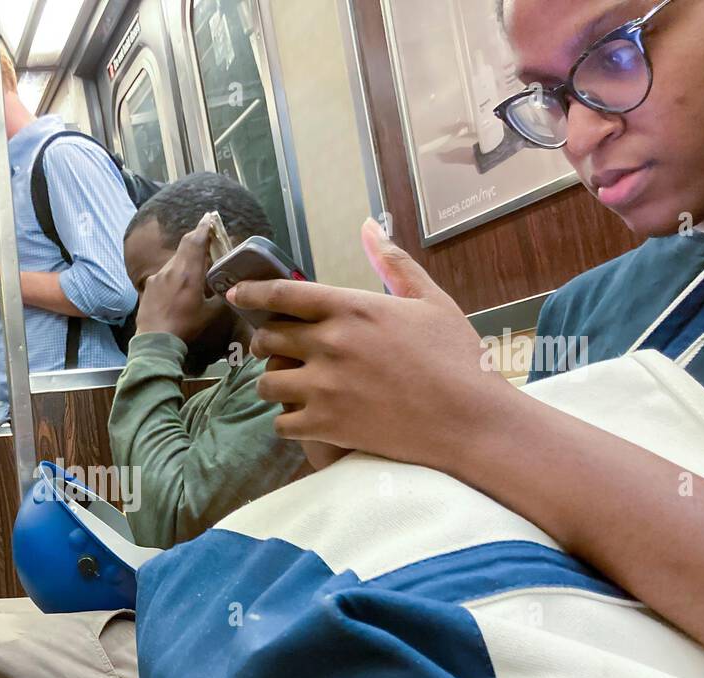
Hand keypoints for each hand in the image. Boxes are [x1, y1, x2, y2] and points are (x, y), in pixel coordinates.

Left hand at [134, 214, 226, 344]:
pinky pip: (164, 274)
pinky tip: (177, 290)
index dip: (204, 227)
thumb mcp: (210, 314)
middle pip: (184, 247)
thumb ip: (221, 296)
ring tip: (194, 273)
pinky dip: (174, 275)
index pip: (196, 241)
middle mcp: (170, 270)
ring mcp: (156, 277)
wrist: (155, 341)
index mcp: (188, 273)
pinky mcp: (148, 287)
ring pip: (174, 261)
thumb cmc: (185, 327)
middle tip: (207, 242)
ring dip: (185, 261)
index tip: (210, 219)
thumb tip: (228, 288)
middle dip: (196, 242)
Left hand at [233, 219, 514, 471]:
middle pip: (268, 338)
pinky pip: (280, 423)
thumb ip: (394, 264)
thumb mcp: (430, 300)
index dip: (252, 292)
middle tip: (271, 349)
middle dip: (263, 343)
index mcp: (352, 308)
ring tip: (284, 386)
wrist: (469, 419)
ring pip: (267, 383)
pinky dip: (286, 422)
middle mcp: (330, 343)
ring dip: (271, 383)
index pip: (284, 294)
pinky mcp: (326, 425)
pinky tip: (299, 419)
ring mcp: (325, 386)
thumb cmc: (456, 358)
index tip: (234, 294)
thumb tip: (369, 226)